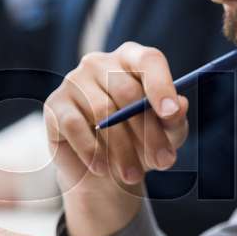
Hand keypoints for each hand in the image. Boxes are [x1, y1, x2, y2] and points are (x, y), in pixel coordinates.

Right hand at [46, 43, 188, 235]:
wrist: (103, 171)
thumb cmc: (139, 143)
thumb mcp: (166, 135)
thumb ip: (175, 120)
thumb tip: (181, 105)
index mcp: (132, 59)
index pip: (149, 60)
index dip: (161, 85)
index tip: (171, 113)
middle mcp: (100, 63)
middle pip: (127, 92)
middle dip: (149, 132)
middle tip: (163, 161)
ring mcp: (74, 81)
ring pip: (103, 112)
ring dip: (122, 149)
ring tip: (134, 175)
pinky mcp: (55, 104)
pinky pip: (75, 125)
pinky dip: (91, 150)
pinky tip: (102, 168)